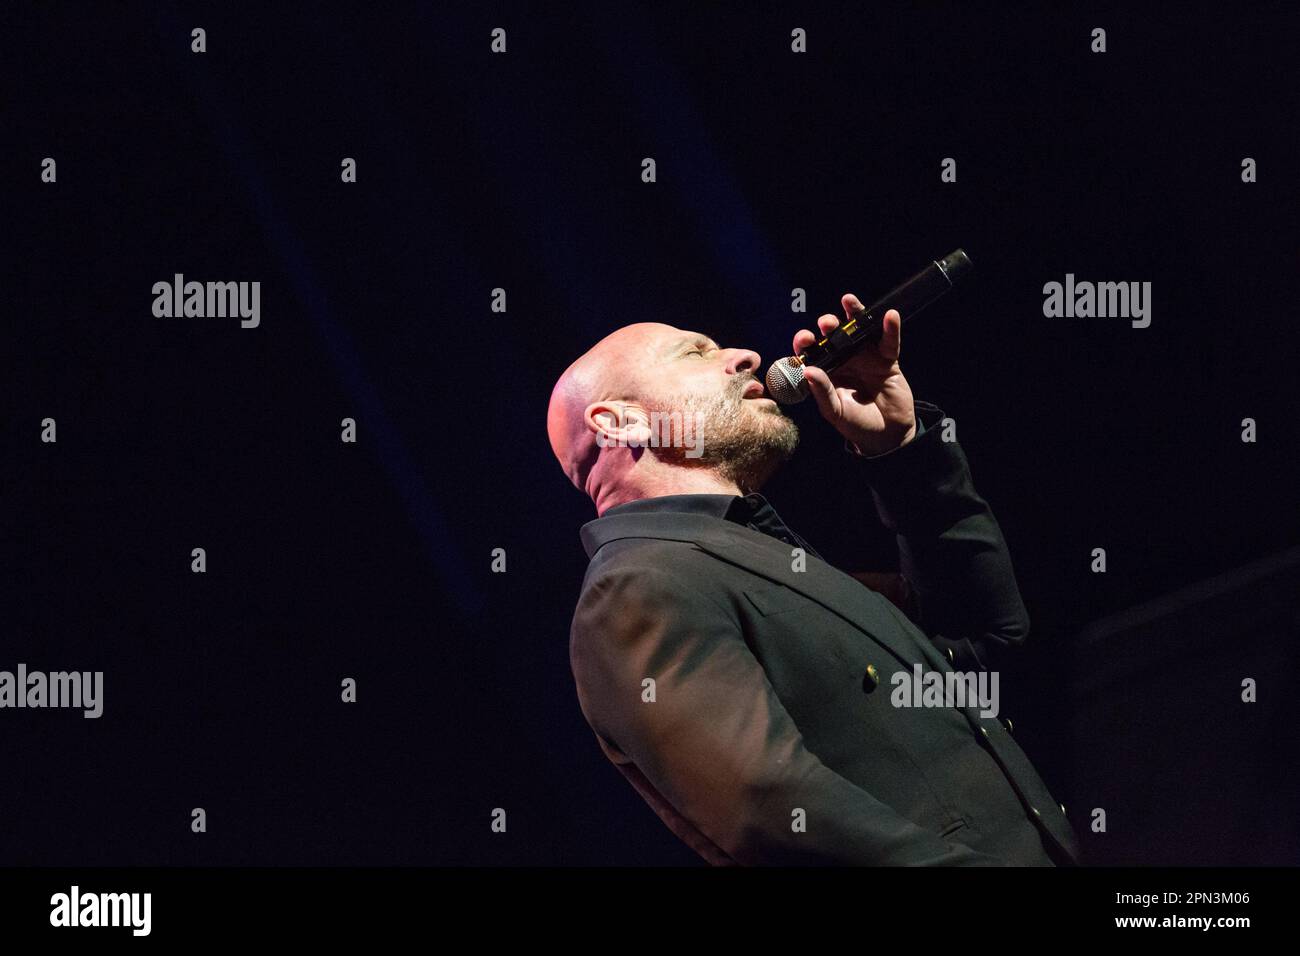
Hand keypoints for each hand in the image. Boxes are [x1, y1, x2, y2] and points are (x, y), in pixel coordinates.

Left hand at [794, 295, 916, 456]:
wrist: (886, 436)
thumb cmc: (856, 425)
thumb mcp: (835, 412)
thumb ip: (823, 392)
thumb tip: (807, 371)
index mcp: (826, 372)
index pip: (812, 352)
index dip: (806, 343)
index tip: (804, 339)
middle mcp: (844, 361)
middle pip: (834, 336)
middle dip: (829, 325)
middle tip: (826, 323)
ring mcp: (866, 358)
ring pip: (860, 331)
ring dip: (854, 314)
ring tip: (848, 301)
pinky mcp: (888, 360)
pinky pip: (888, 341)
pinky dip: (890, 328)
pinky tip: (889, 315)